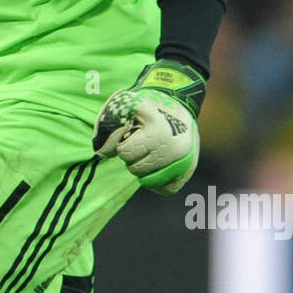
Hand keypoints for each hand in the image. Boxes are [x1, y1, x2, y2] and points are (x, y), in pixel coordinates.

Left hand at [92, 61, 204, 193]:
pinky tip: (155, 169)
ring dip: (143, 170)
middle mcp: (173, 149)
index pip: (126, 153)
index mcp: (157, 132)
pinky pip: (167, 189)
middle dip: (133, 158)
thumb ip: (110, 126)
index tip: (130, 137)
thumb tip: (103, 152)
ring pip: (149, 181)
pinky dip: (157, 183)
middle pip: (137, 169)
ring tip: (148, 154)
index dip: (123, 146)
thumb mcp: (128, 106)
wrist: (178, 103)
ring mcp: (184, 161)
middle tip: (140, 145)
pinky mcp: (189, 170)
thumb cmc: (148, 106)